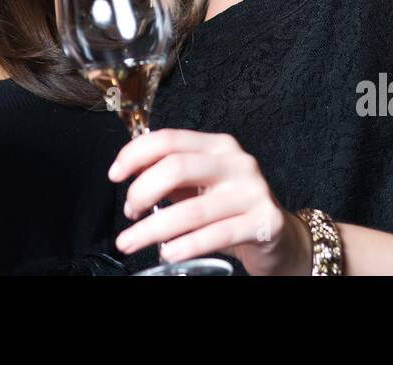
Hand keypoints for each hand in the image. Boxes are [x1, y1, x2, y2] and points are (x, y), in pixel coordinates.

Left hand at [109, 129, 310, 275]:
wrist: (277, 235)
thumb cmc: (229, 208)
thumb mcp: (200, 184)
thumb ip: (169, 175)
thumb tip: (129, 173)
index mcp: (218, 146)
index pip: (170, 139)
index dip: (135, 154)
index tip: (115, 175)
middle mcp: (237, 163)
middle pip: (177, 168)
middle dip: (142, 192)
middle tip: (129, 213)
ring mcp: (253, 192)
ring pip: (192, 210)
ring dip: (153, 229)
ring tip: (131, 242)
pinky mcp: (264, 222)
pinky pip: (216, 235)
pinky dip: (186, 246)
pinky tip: (167, 253)